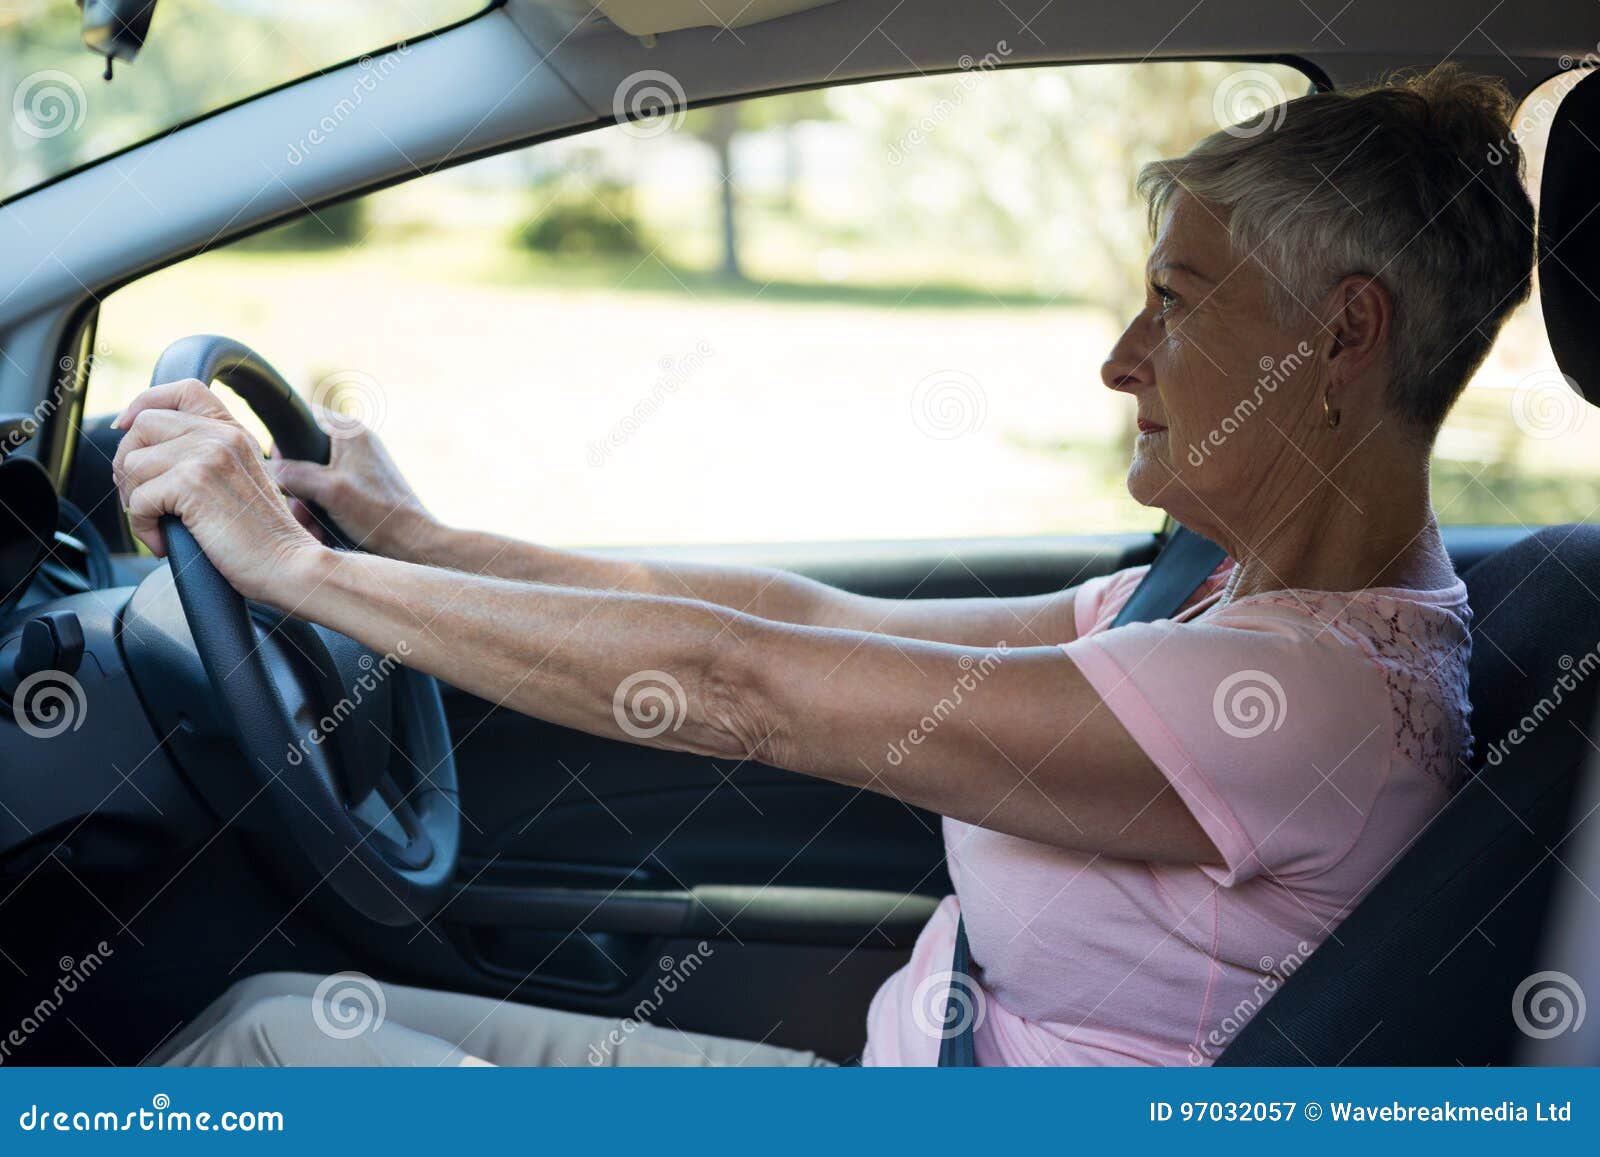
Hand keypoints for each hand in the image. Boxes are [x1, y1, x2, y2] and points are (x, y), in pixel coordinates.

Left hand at [111, 380, 326, 606]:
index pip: (182, 389)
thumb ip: (207, 458)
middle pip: (143, 425)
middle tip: (143, 500)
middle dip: (127, 464)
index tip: (127, 427)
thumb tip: (144, 455)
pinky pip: (138, 499)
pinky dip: (142, 527)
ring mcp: (208, 455)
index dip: (144, 403)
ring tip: (158, 524)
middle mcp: (222, 435)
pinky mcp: (193, 483)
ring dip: (134, 500)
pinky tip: (163, 543)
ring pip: (132, 463)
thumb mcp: (240, 481)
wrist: (289, 565)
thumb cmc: (263, 538)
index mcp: (234, 432)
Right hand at [266, 408, 435, 559]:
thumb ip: (294, 474)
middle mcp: (354, 444)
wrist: (415, 543)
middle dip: (295, 488)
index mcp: (349, 432)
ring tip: (312, 529)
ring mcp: (358, 467)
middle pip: (304, 456)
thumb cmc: (379, 513)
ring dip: (306, 507)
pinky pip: (328, 496)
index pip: (302, 418)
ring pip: (314, 480)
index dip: (283, 443)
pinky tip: (322, 534)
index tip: (279, 471)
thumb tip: (263, 468)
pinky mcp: (360, 490)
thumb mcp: (330, 491)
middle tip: (299, 512)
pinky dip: (322, 513)